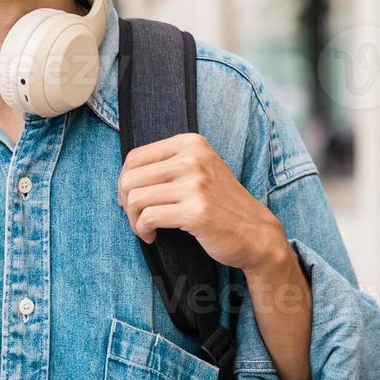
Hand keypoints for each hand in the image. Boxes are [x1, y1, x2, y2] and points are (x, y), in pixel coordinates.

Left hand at [117, 132, 293, 276]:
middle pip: (130, 178)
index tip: (133, 200)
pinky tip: (152, 237)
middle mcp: (193, 158)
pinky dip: (143, 230)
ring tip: (145, 229)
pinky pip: (148, 218)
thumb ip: (166, 166)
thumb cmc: (220, 205)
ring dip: (133, 220)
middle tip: (137, 217)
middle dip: (125, 202)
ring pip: (135, 198)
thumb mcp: (198, 170)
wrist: (255, 233)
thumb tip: (123, 178)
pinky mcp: (196, 211)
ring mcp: (195, 184)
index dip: (125, 181)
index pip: (135, 157)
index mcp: (191, 143)